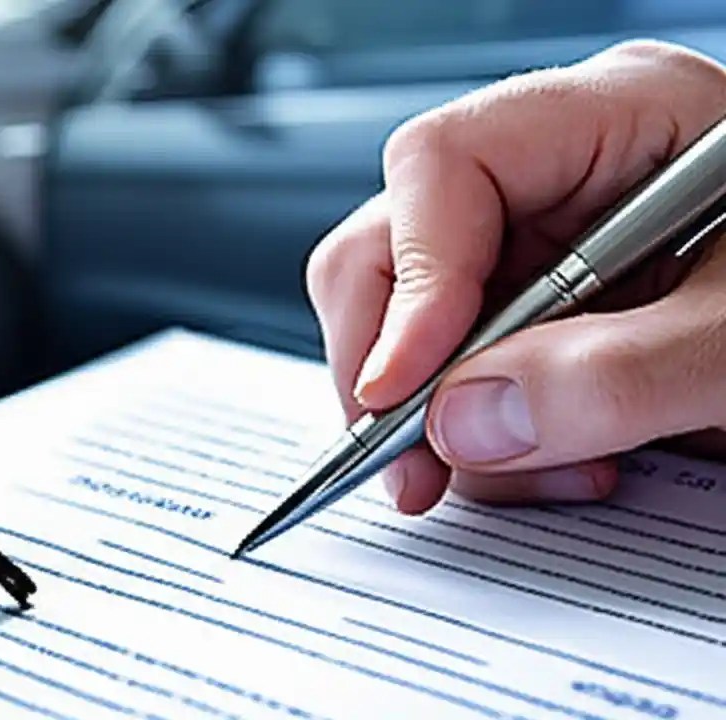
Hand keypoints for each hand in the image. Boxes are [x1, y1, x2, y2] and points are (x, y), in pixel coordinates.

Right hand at [305, 40, 725, 512]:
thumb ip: (618, 377)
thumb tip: (465, 422)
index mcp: (616, 113)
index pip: (443, 166)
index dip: (407, 281)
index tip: (406, 393)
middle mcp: (559, 167)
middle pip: (395, 242)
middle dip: (397, 365)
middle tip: (419, 463)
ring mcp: (543, 238)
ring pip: (410, 314)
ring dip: (446, 413)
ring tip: (540, 469)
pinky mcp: (544, 304)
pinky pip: (456, 360)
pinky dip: (482, 427)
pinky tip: (555, 456)